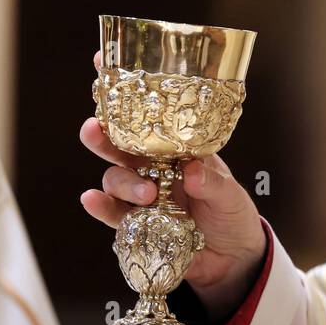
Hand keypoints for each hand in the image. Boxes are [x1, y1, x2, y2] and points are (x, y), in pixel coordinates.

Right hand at [79, 51, 266, 311]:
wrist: (233, 261)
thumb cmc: (234, 217)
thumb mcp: (233, 197)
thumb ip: (215, 185)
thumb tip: (191, 173)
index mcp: (178, 149)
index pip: (151, 115)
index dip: (127, 90)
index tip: (105, 63)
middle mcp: (155, 168)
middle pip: (119, 144)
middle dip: (103, 133)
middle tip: (96, 128)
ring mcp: (143, 196)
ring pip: (114, 178)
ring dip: (120, 180)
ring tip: (143, 193)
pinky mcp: (136, 226)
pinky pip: (112, 214)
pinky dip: (100, 207)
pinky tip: (91, 201)